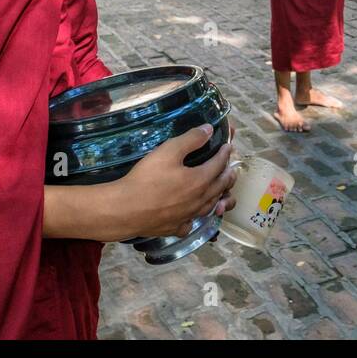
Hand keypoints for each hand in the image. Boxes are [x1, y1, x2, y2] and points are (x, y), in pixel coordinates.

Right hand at [102, 124, 237, 239]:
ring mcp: (188, 216)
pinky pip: (191, 222)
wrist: (125, 210)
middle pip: (219, 187)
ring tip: (221, 193)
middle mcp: (199, 200)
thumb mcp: (168, 151)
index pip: (219, 165)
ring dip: (218, 197)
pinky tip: (192, 216)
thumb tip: (209, 129)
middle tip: (231, 170)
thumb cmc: (147, 178)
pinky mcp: (175, 228)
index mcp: (201, 180)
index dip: (225, 154)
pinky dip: (196, 217)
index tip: (228, 147)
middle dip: (228, 176)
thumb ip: (190, 139)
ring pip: (210, 206)